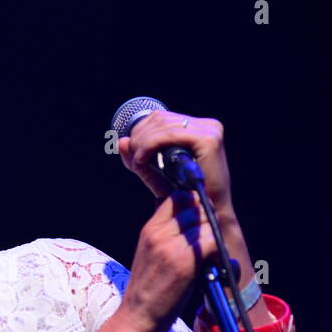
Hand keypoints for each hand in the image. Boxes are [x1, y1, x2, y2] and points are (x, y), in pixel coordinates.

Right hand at [113, 187, 219, 331]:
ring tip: (212, 254)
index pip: (177, 198)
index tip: (201, 218)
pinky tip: (214, 263)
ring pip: (206, 224)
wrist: (137, 317)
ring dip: (214, 236)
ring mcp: (172, 246)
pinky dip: (218, 251)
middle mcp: (160, 233)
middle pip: (195, 207)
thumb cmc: (145, 291)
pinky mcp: (185, 262)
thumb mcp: (148, 254)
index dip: (194, 203)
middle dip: (207, 220)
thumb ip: (164, 235)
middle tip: (210, 239)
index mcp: (150, 229)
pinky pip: (211, 242)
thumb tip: (187, 224)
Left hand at [117, 111, 234, 221]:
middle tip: (133, 158)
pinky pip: (170, 135)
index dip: (140, 131)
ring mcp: (210, 131)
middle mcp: (207, 126)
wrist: (207, 214)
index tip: (131, 151)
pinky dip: (150, 145)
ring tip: (137, 161)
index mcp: (198, 128)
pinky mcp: (208, 140)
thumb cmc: (185, 196)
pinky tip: (142, 159)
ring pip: (162, 124)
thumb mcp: (157, 174)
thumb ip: (139, 157)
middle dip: (139, 137)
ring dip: (142, 143)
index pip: (161, 117)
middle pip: (160, 118)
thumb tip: (121, 140)